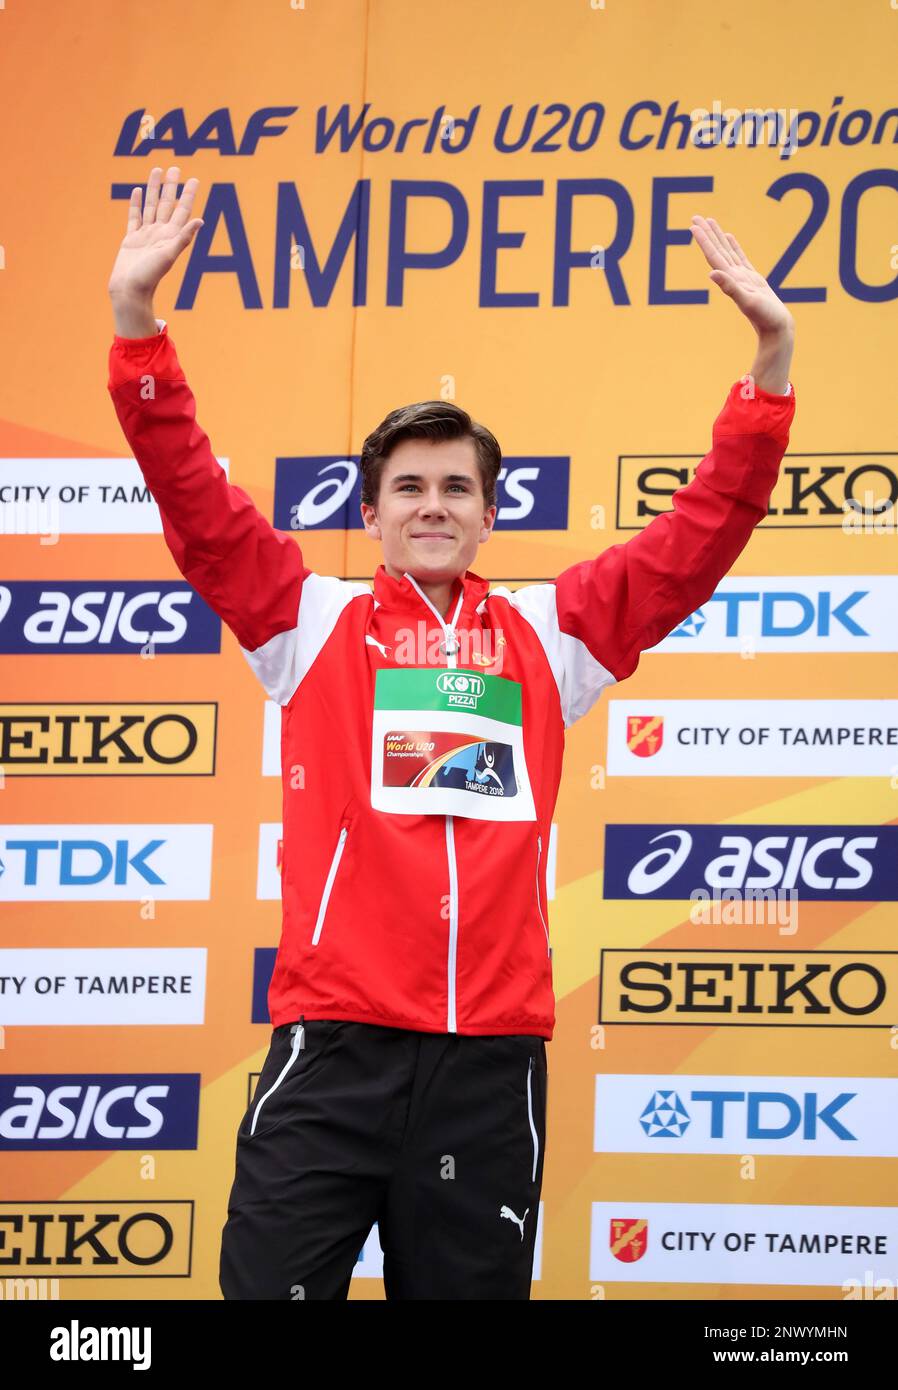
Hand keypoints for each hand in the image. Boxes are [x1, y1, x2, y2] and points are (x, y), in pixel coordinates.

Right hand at [108, 166, 203, 308]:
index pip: (182, 210)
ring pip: (150, 206)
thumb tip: (200, 220)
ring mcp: (145, 235)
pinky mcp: (131, 239)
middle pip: (166, 204)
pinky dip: (136, 204)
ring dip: (153, 189)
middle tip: (175, 168)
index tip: (194, 179)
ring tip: (156, 171)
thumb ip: (184, 237)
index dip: (188, 195)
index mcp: (171, 236)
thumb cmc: (150, 276)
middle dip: (171, 186)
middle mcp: (160, 234)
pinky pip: (134, 217)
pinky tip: (137, 191)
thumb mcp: (169, 255)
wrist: (130, 290)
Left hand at [690, 215, 793, 337]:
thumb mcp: (747, 301)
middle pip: (717, 250)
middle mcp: (733, 277)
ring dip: (717, 237)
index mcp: (731, 279)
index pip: (713, 255)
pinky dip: (733, 246)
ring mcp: (742, 277)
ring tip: (709, 221)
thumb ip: (729, 287)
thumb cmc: (765, 318)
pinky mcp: (752, 279)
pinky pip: (740, 258)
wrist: (777, 330)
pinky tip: (729, 237)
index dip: (704, 240)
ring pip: (727, 252)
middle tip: (695, 216)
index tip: (693, 226)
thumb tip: (712, 273)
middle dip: (707, 233)